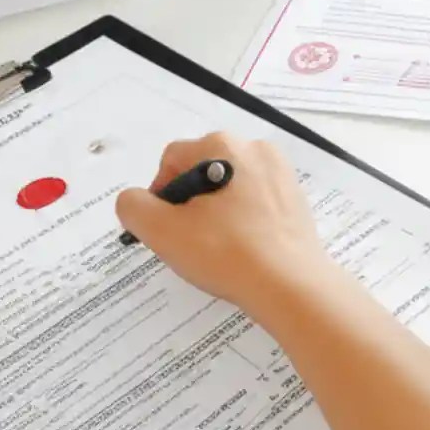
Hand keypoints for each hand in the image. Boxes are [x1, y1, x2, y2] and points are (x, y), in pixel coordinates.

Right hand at [115, 133, 326, 310]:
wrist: (290, 284)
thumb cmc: (225, 252)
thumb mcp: (162, 230)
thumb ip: (133, 206)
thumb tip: (136, 201)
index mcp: (222, 145)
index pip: (171, 161)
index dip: (159, 197)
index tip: (167, 230)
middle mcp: (255, 148)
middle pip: (201, 172)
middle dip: (189, 204)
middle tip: (192, 241)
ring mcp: (281, 172)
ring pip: (229, 188)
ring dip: (216, 213)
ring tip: (220, 248)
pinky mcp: (296, 197)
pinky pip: (255, 202)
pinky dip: (243, 220)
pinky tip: (245, 247)